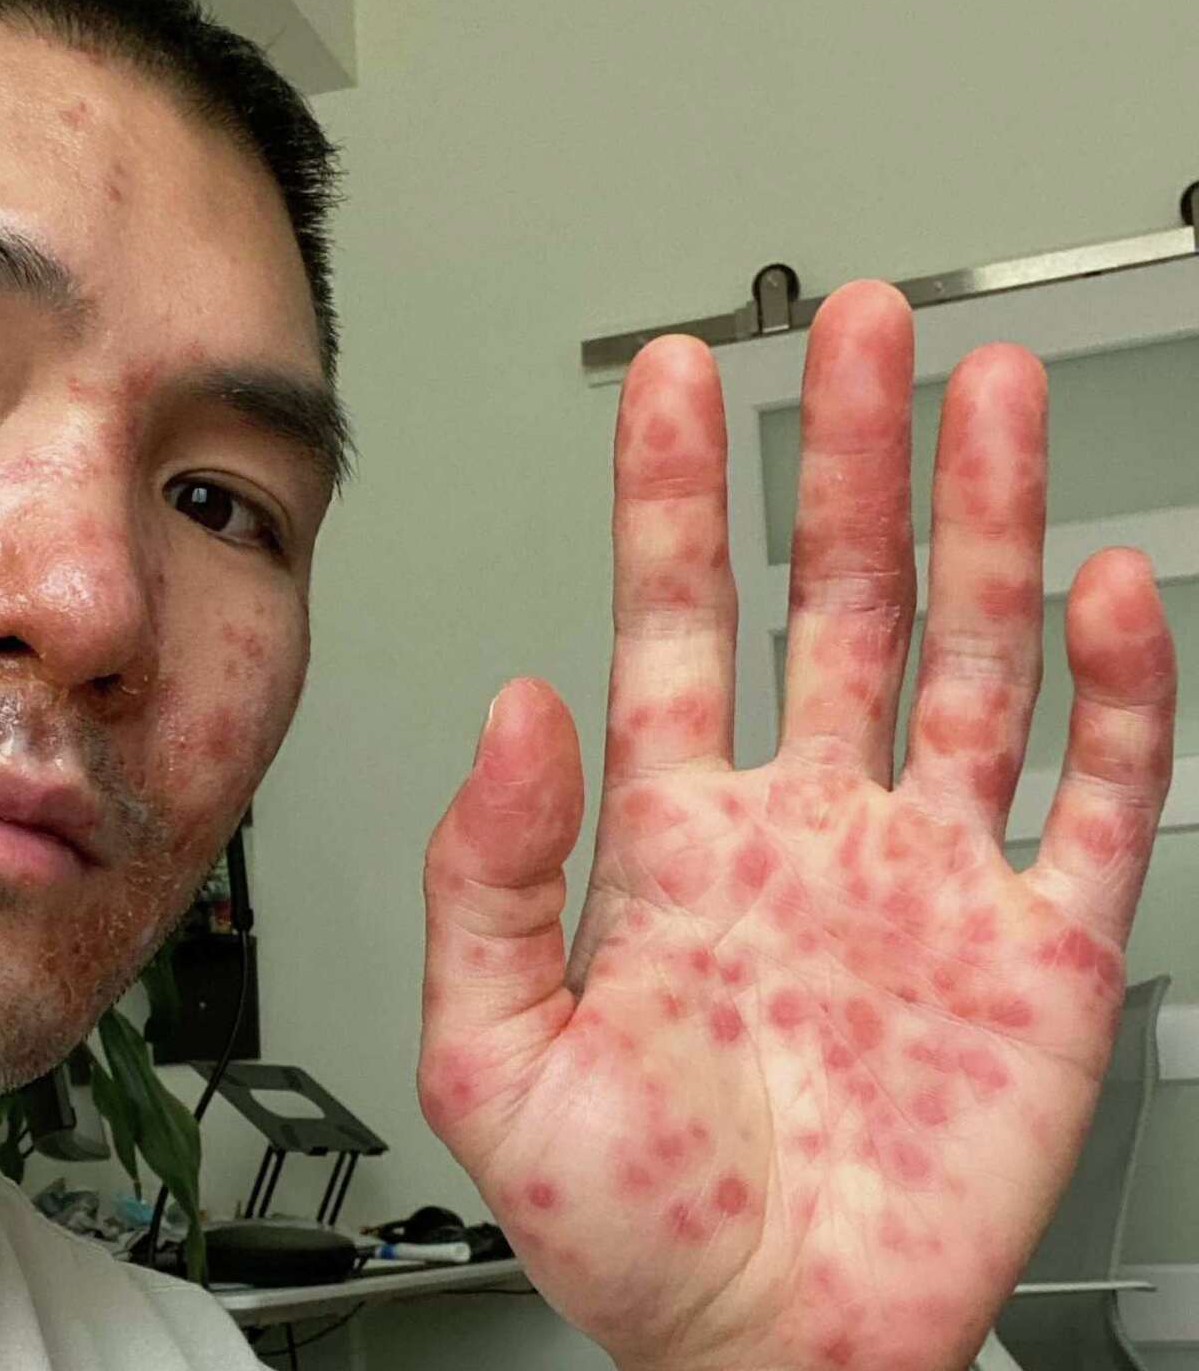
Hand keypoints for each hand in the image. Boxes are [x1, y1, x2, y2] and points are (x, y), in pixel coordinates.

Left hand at [419, 282, 1176, 1370]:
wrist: (767, 1351)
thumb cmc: (632, 1228)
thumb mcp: (491, 1053)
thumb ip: (487, 876)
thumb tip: (516, 705)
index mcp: (674, 840)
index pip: (673, 621)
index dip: (672, 495)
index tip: (674, 379)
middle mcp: (804, 828)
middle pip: (834, 599)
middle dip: (846, 460)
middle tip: (859, 333)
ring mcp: (926, 876)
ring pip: (968, 656)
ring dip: (984, 524)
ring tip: (987, 397)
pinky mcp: (1034, 953)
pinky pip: (1091, 795)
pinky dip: (1113, 694)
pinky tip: (1110, 591)